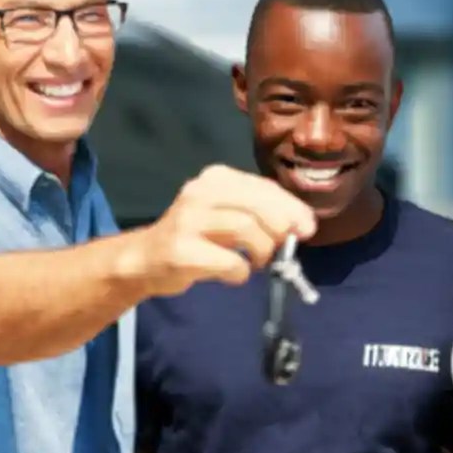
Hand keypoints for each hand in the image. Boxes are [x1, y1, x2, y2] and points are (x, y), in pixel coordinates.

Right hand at [125, 164, 316, 296]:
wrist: (145, 259)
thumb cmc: (195, 236)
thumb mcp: (225, 212)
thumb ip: (260, 211)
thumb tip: (304, 224)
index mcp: (215, 178)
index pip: (264, 187)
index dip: (291, 208)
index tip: (307, 228)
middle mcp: (200, 192)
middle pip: (257, 206)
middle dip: (280, 229)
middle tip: (282, 248)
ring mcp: (188, 220)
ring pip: (246, 229)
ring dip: (262, 251)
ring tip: (257, 262)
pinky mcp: (181, 251)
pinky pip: (229, 261)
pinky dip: (241, 272)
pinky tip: (235, 274)